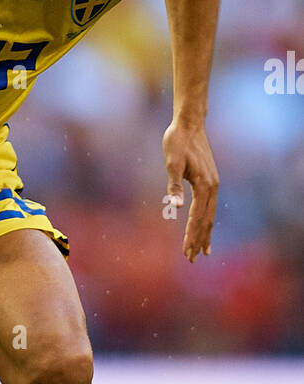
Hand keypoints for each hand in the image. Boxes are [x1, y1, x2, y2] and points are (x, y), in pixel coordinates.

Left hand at [162, 119, 218, 261]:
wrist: (190, 123)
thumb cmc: (177, 141)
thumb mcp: (171, 162)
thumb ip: (173, 185)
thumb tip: (175, 206)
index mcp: (204, 185)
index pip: (196, 218)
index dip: (191, 236)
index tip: (186, 253)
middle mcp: (212, 187)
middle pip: (206, 221)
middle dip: (199, 241)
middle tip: (191, 259)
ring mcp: (213, 184)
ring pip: (210, 216)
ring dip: (205, 234)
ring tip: (202, 252)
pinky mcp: (210, 181)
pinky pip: (209, 207)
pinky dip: (207, 221)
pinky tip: (205, 229)